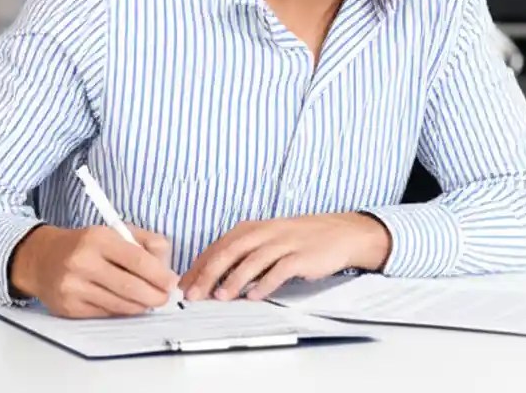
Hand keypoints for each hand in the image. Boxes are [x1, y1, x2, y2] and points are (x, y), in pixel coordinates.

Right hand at [9, 224, 178, 318]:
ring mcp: (73, 287)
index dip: (159, 275)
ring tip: (149, 301)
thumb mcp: (117, 231)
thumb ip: (147, 243)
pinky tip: (127, 304)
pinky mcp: (68, 308)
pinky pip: (105, 314)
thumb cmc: (87, 244)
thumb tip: (167, 270)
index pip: (137, 259)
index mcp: (98, 239)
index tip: (172, 283)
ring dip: (140, 306)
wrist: (41, 258)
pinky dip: (121, 311)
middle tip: (165, 298)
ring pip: (118, 304)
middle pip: (129, 286)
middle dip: (154, 295)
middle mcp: (82, 263)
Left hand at [180, 213, 390, 301]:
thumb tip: (213, 279)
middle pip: (231, 251)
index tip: (184, 285)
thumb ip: (244, 255)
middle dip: (209, 273)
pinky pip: (280, 269)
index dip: (200, 266)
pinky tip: (255, 296)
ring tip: (220, 297)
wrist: (341, 233)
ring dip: (234, 279)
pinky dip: (266, 283)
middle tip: (194, 294)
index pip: (219, 246)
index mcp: (253, 228)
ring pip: (253, 260)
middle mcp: (266, 232)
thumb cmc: (300, 240)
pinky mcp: (302, 255)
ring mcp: (284, 243)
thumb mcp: (268, 240)